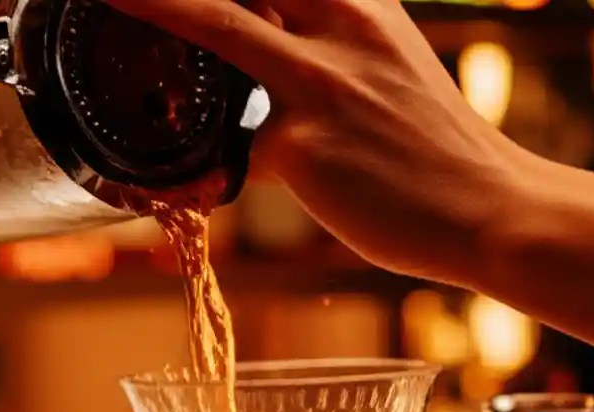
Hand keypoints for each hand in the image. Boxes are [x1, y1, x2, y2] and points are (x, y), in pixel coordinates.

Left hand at [100, 0, 531, 284]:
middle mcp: (340, 22)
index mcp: (359, 0)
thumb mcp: (388, 64)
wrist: (490, 209)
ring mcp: (319, 81)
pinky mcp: (303, 147)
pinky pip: (222, 153)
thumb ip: (325, 40)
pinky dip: (195, 172)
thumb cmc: (435, 146)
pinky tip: (181, 189)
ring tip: (103, 3)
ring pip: (212, 23)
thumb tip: (260, 46)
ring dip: (148, 5)